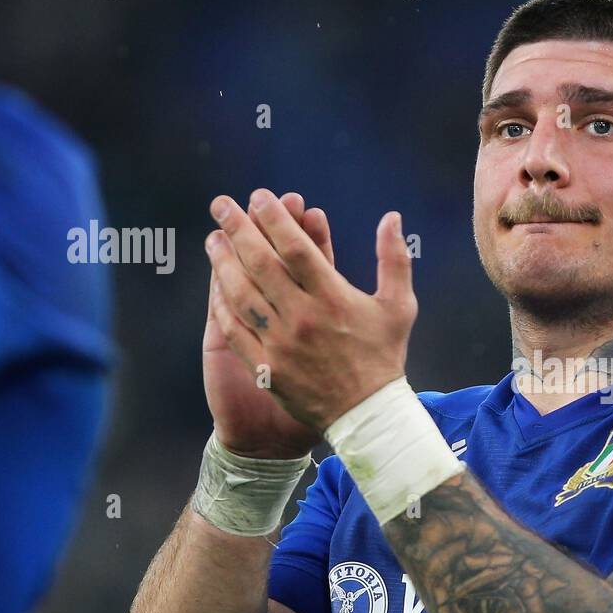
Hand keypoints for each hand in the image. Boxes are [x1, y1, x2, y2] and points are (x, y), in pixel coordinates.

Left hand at [205, 187, 416, 433]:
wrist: (367, 416)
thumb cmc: (384, 356)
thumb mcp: (399, 306)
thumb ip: (394, 259)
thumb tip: (392, 217)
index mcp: (334, 298)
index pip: (296, 248)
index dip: (275, 218)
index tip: (260, 196)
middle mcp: (303, 318)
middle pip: (261, 264)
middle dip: (238, 229)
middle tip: (221, 205)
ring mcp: (280, 344)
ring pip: (242, 294)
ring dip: (223, 263)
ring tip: (213, 240)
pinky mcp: (266, 367)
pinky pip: (236, 330)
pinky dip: (223, 305)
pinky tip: (216, 287)